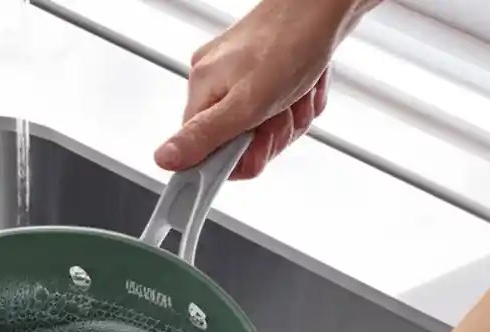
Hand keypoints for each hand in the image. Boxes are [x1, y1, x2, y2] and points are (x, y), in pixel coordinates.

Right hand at [155, 0, 365, 178]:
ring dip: (291, 116)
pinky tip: (304, 85)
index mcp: (201, 90)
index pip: (204, 151)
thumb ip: (203, 136)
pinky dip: (298, 102)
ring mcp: (240, 75)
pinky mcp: (264, 70)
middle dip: (271, 134)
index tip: (256, 155)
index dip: (234, 159)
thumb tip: (163, 159)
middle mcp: (215, 82)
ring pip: (266, 125)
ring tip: (298, 93)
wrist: (325, 6)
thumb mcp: (245, 104)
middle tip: (284, 113)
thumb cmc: (290, 43)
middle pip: (239, 141)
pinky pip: (279, 106)